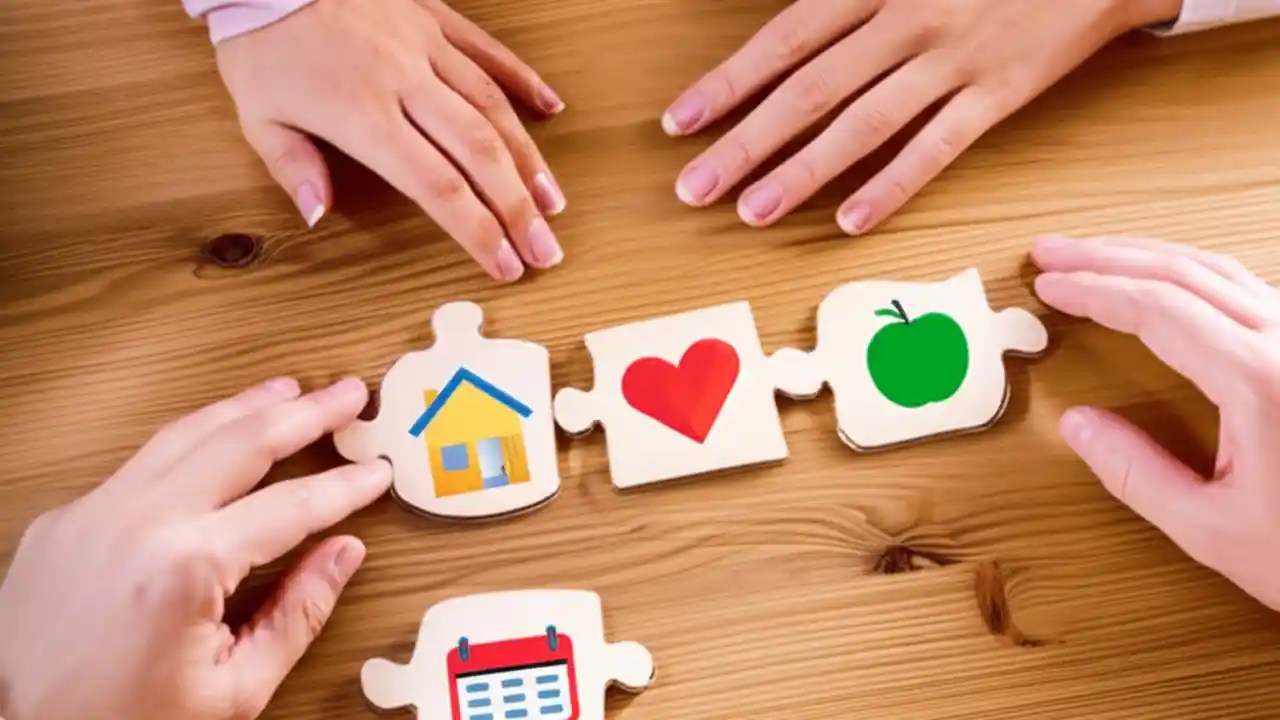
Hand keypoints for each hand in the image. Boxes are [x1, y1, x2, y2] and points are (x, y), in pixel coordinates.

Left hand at [0, 378, 391, 718]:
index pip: (291, 507)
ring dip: (245, 408)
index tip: (377, 471)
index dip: (344, 487)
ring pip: (185, 433)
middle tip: (348, 394)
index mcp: (185, 568)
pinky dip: (190, 440)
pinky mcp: (64, 520)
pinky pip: (139, 463)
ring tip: (289, 391)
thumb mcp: (232, 694)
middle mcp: (136, 523)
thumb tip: (343, 554)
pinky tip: (216, 438)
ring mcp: (92, 513)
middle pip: (241, 443)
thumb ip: (296, 616)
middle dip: (305, 414)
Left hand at [216, 0, 566, 281]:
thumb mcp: (258, 115)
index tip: (505, 266)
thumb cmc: (262, 43)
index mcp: (362, 114)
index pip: (436, 186)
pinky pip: (488, 50)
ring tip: (553, 203)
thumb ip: (293, 168)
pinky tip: (552, 109)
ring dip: (528, 159)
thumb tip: (317, 215)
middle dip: (518, 209)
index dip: (477, 231)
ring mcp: (425, 46)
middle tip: (545, 251)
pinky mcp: (433, 16)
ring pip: (492, 107)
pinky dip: (523, 80)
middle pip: (478, 154)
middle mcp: (404, 81)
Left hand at [664, 0, 1180, 233]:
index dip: (728, 83)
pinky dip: (892, 185)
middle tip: (693, 188)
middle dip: (744, 142)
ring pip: (862, 124)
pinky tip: (851, 221)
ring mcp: (954, 59)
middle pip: (809, 90)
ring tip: (751, 214)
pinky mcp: (1000, 92)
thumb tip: (786, 35)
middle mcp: (907, 20)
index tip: (680, 123)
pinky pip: (937, 147)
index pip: (784, 41)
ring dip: (801, 173)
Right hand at [1032, 235, 1279, 610]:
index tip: (1049, 285)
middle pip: (1185, 272)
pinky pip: (1246, 289)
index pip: (1158, 309)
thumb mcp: (1214, 529)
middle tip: (1052, 251)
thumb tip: (1078, 427)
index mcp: (1259, 380)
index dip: (1095, 290)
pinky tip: (1164, 283)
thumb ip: (1137, 474)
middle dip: (1108, 255)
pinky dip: (1189, 275)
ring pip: (1219, 271)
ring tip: (1094, 257)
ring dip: (1148, 256)